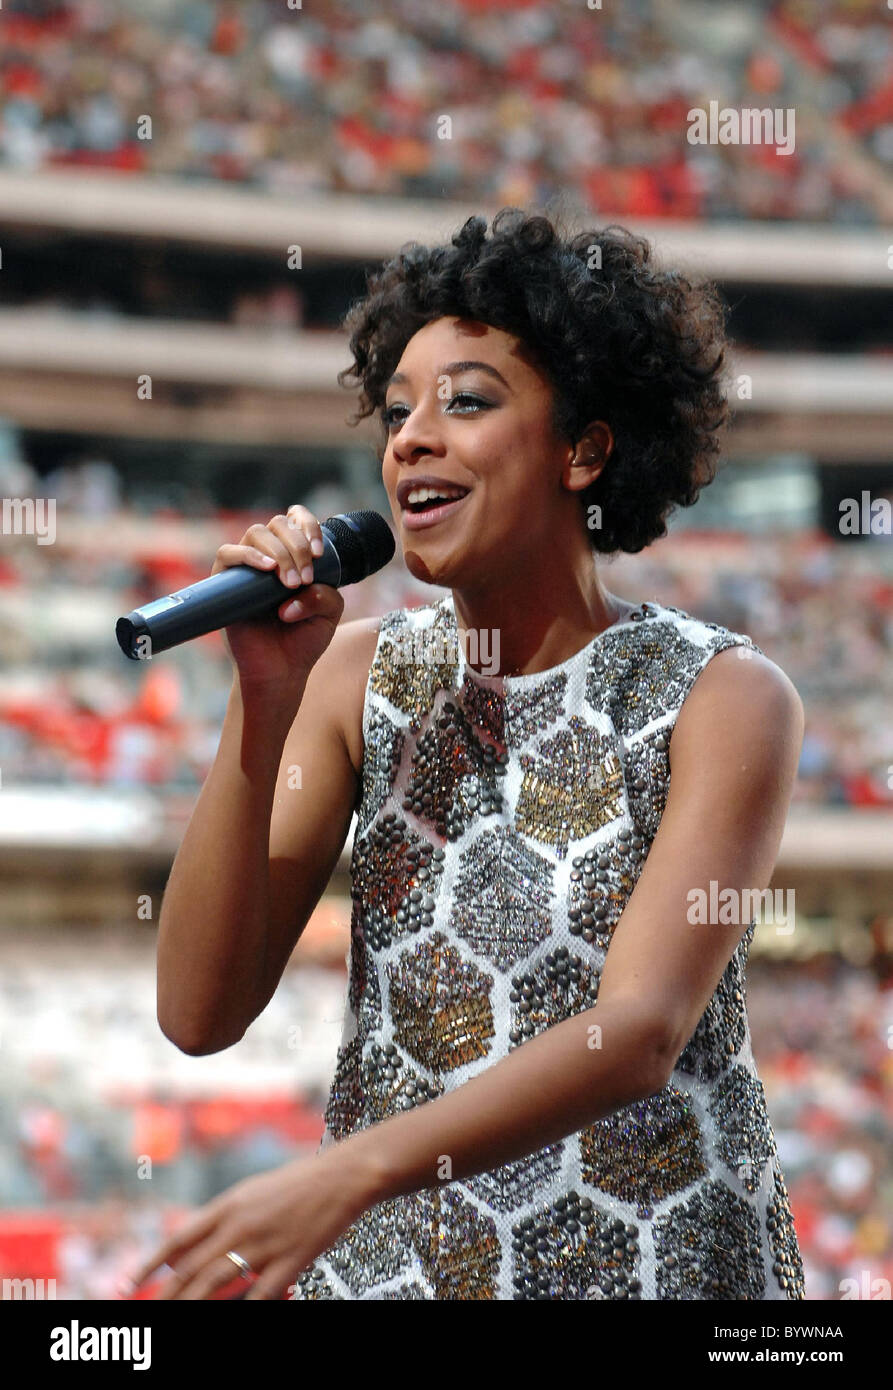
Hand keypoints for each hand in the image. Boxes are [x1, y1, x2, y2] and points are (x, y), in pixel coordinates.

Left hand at [122, 1147, 373, 1300]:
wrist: (341, 1177)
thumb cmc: (297, 1184)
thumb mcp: (251, 1193)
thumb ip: (220, 1220)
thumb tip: (185, 1248)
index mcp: (227, 1205)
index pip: (177, 1239)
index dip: (148, 1264)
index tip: (125, 1285)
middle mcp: (239, 1224)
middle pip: (190, 1268)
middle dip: (163, 1296)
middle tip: (147, 1313)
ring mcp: (264, 1244)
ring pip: (215, 1284)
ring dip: (191, 1306)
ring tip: (173, 1320)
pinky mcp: (290, 1260)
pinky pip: (259, 1296)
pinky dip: (243, 1312)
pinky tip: (233, 1320)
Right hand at [210, 504, 344, 692]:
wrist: (280, 672)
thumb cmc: (303, 641)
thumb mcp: (329, 613)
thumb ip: (326, 593)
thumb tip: (297, 587)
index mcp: (294, 556)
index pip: (295, 519)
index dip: (308, 526)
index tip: (320, 552)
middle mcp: (268, 556)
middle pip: (278, 523)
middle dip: (297, 546)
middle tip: (306, 578)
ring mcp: (246, 568)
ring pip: (257, 533)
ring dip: (280, 552)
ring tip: (292, 583)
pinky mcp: (224, 582)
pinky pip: (228, 553)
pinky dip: (250, 556)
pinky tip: (268, 569)